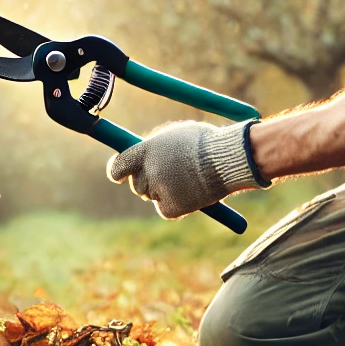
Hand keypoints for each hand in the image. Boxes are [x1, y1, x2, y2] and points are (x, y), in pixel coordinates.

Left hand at [107, 119, 266, 219]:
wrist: (227, 160)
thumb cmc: (207, 143)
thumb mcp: (177, 136)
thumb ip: (157, 148)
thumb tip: (146, 155)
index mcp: (146, 150)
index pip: (118, 165)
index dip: (117, 171)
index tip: (118, 175)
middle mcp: (147, 171)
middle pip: (136, 184)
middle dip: (147, 181)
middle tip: (167, 177)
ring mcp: (158, 190)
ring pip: (152, 196)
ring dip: (164, 191)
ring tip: (188, 181)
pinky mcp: (170, 208)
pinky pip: (166, 209)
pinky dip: (176, 205)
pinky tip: (192, 194)